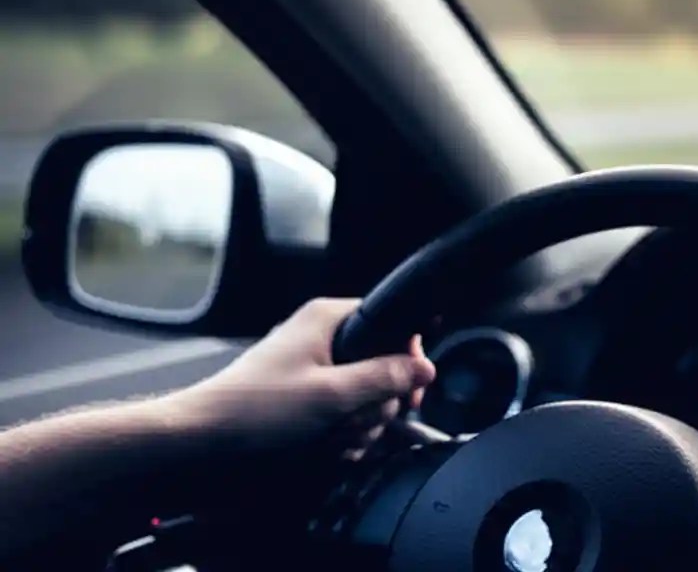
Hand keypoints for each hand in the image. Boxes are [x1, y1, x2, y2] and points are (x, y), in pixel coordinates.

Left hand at [171, 298, 435, 460]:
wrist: (201, 444)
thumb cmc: (254, 410)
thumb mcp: (331, 394)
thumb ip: (384, 378)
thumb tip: (425, 368)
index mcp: (327, 319)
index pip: (390, 322)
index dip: (406, 357)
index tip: (408, 388)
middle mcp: (322, 339)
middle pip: (383, 367)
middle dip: (378, 403)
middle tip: (357, 420)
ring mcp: (315, 372)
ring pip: (366, 397)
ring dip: (361, 425)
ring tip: (335, 439)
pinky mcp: (307, 401)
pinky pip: (345, 415)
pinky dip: (344, 436)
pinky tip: (329, 448)